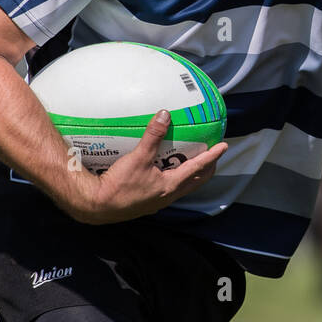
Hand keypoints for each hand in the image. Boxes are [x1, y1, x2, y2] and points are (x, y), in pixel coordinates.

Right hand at [67, 109, 227, 223]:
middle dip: (207, 168)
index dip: (212, 157)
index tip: (224, 146)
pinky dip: (174, 180)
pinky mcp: (147, 203)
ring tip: (194, 163)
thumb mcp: (137, 157)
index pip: (198, 168)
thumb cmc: (118, 185)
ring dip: (191, 176)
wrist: (97, 206)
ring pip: (182, 187)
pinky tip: (165, 173)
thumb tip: (165, 115)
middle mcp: (168, 196)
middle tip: (213, 156)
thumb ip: (152, 136)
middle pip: (196, 181)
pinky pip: (167, 190)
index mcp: (171, 185)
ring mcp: (158, 202)